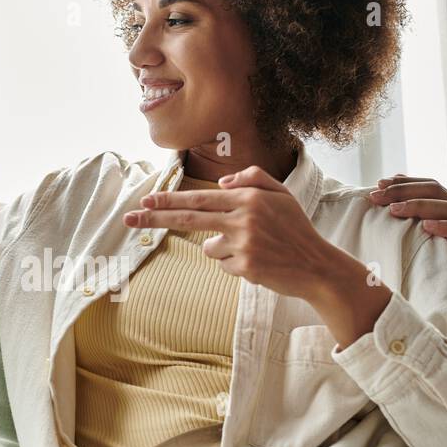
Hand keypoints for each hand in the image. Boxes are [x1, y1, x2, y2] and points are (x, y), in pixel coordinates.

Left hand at [123, 164, 341, 300]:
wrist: (317, 266)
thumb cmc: (296, 229)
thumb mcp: (281, 194)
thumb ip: (252, 178)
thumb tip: (220, 182)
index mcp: (249, 198)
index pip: (199, 197)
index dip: (169, 199)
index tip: (145, 200)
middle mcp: (243, 218)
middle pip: (189, 218)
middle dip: (155, 218)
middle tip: (129, 219)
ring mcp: (243, 244)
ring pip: (210, 247)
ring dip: (224, 249)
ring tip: (254, 249)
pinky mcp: (245, 268)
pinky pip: (224, 265)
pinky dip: (237, 265)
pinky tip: (259, 263)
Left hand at [368, 173, 446, 274]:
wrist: (445, 296)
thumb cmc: (422, 262)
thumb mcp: (412, 232)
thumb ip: (407, 209)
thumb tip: (390, 181)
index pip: (429, 185)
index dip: (404, 183)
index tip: (379, 185)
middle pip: (438, 192)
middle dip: (405, 192)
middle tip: (378, 197)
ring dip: (420, 206)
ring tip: (395, 210)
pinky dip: (445, 227)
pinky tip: (426, 226)